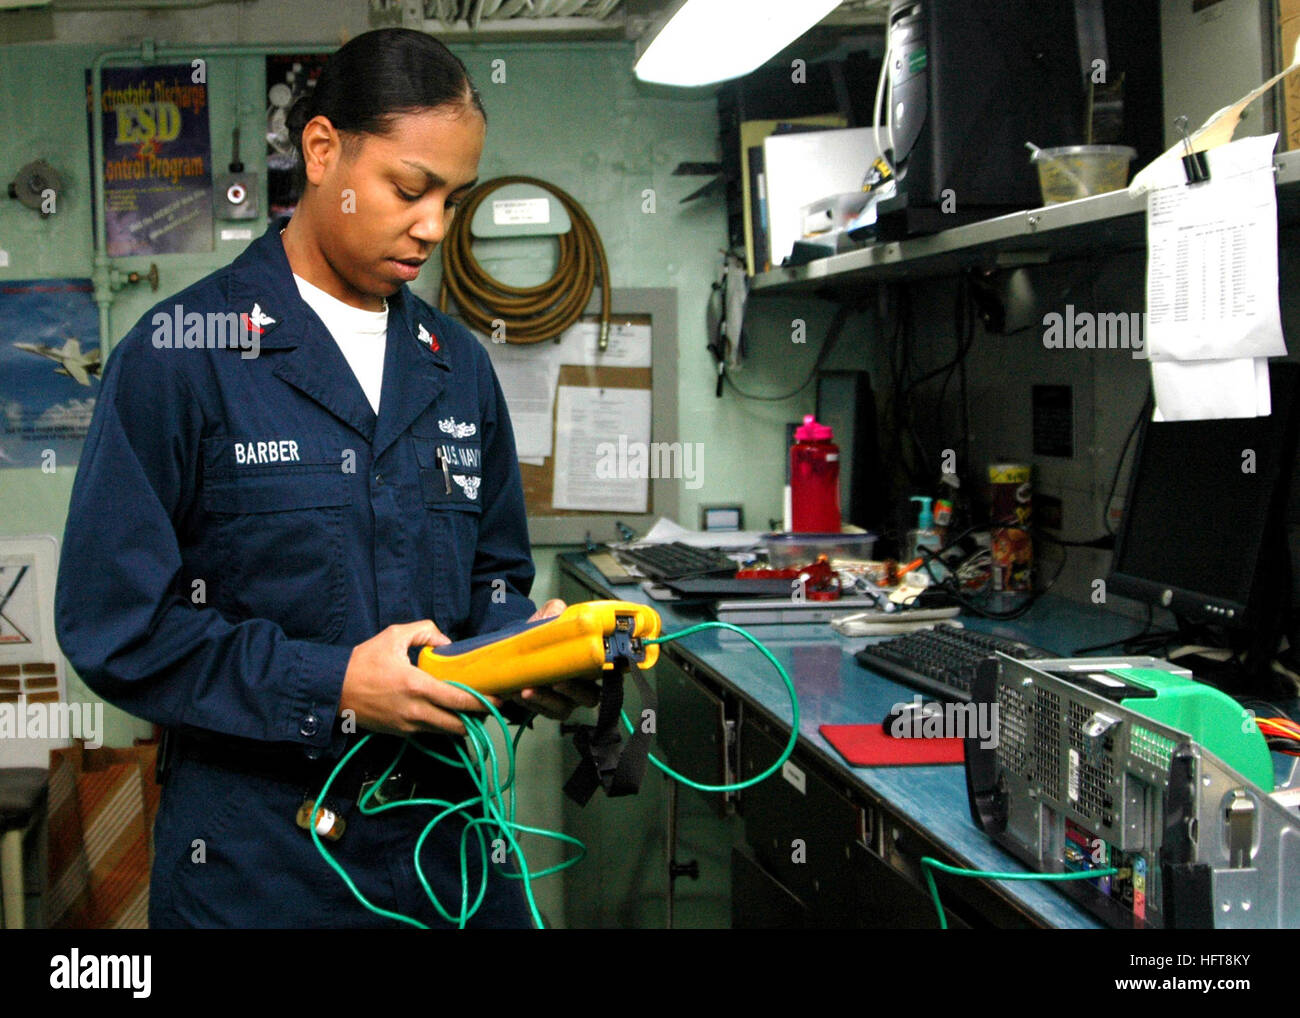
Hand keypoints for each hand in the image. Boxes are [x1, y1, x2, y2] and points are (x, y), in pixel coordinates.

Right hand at [340, 620, 498, 736]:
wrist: (333, 689)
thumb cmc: (364, 661)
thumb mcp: (394, 635)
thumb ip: (425, 631)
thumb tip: (447, 643)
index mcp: (417, 686)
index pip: (458, 700)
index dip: (482, 702)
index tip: (498, 699)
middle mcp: (415, 711)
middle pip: (458, 725)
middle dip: (476, 718)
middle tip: (487, 707)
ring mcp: (408, 726)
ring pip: (445, 732)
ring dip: (460, 724)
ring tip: (470, 711)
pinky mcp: (400, 733)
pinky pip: (429, 733)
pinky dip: (442, 726)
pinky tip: (446, 714)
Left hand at [510, 599, 601, 720]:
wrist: (516, 655)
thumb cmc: (540, 642)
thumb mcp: (546, 623)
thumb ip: (554, 614)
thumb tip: (558, 608)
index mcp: (589, 665)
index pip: (605, 671)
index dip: (606, 672)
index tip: (596, 667)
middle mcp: (583, 686)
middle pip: (590, 697)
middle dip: (574, 691)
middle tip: (559, 683)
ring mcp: (566, 701)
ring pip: (565, 707)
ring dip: (547, 700)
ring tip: (530, 689)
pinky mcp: (548, 710)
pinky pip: (543, 712)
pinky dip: (531, 703)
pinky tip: (518, 692)